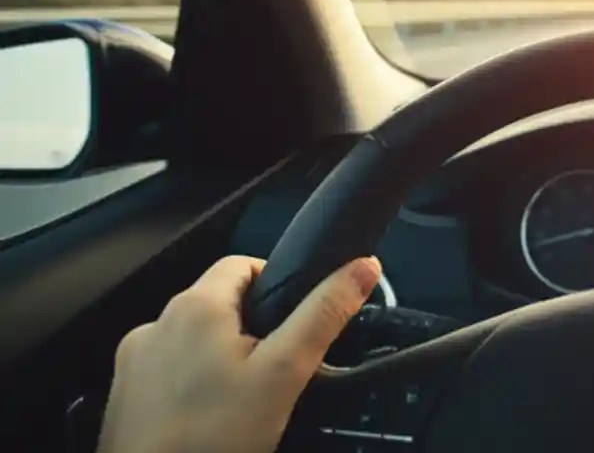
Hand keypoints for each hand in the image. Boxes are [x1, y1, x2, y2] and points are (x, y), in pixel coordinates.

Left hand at [97, 255, 381, 452]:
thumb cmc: (214, 437)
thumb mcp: (284, 373)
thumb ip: (323, 315)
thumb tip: (362, 268)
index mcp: (196, 306)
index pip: (244, 264)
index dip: (277, 285)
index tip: (294, 324)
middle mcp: (157, 323)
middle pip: (219, 303)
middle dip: (251, 329)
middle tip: (274, 371)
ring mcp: (135, 360)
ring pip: (193, 340)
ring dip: (219, 357)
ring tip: (241, 400)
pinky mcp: (124, 393)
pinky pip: (168, 371)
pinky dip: (191, 384)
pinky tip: (208, 416)